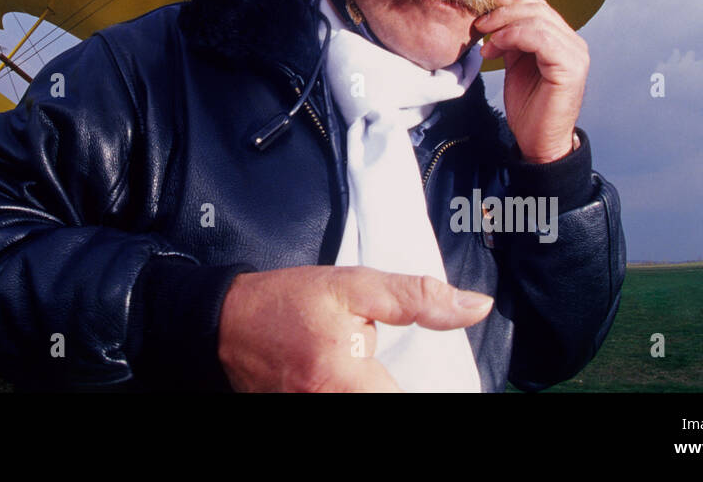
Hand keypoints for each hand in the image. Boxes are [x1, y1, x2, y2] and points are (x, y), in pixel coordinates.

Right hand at [217, 265, 492, 391]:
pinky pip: (344, 410)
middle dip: (399, 385)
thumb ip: (417, 298)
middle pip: (388, 402)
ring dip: (381, 388)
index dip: (430, 388)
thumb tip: (477, 307)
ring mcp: (310, 415)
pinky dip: (360, 393)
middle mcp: (325, 408)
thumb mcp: (353, 286)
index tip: (439, 380)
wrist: (226, 321)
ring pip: (371, 405)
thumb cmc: (287, 302)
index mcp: (343, 383)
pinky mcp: (302, 417)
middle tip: (391, 367)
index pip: (409, 402)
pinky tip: (359, 380)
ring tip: (374, 373)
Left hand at [473, 0, 587, 162]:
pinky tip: (497, 46)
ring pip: (539, 20)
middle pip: (538, 9)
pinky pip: (542, 39)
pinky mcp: (570, 68)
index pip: (538, 6)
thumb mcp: (515, 63)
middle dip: (503, 11)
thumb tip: (493, 17)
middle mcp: (573, 43)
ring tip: (487, 41)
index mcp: (562, 40)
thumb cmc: (528, 106)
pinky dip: (515, 37)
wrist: (538, 140)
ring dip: (505, 25)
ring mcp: (575, 55)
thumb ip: (511, 40)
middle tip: (480, 23)